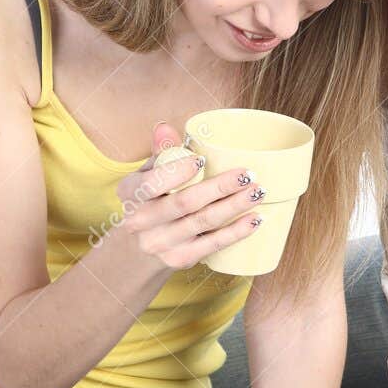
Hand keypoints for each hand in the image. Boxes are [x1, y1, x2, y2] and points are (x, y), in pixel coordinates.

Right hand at [116, 122, 265, 272]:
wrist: (139, 249)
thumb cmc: (151, 201)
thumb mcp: (147, 175)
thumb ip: (160, 152)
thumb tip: (164, 128)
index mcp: (130, 193)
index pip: (151, 184)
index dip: (177, 172)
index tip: (202, 161)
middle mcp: (140, 221)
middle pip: (185, 203)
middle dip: (219, 187)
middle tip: (247, 174)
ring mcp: (161, 243)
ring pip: (203, 222)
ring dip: (234, 206)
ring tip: (257, 192)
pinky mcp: (179, 259)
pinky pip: (212, 244)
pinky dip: (236, 232)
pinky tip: (254, 219)